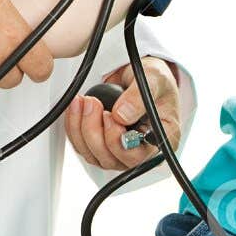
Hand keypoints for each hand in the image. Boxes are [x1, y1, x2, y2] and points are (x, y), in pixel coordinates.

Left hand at [65, 56, 181, 171]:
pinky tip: (77, 107)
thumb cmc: (155, 82)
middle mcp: (140, 152)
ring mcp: (119, 152)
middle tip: (94, 104)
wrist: (140, 76)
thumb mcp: (155, 79)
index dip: (121, 143)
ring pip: (93, 155)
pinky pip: (81, 146)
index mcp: (161, 141)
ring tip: (85, 101)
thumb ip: (139, 96)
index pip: (140, 157)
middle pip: (112, 159)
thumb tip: (121, 115)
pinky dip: (74, 127)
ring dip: (82, 128)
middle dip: (96, 131)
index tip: (111, 117)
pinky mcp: (101, 147)